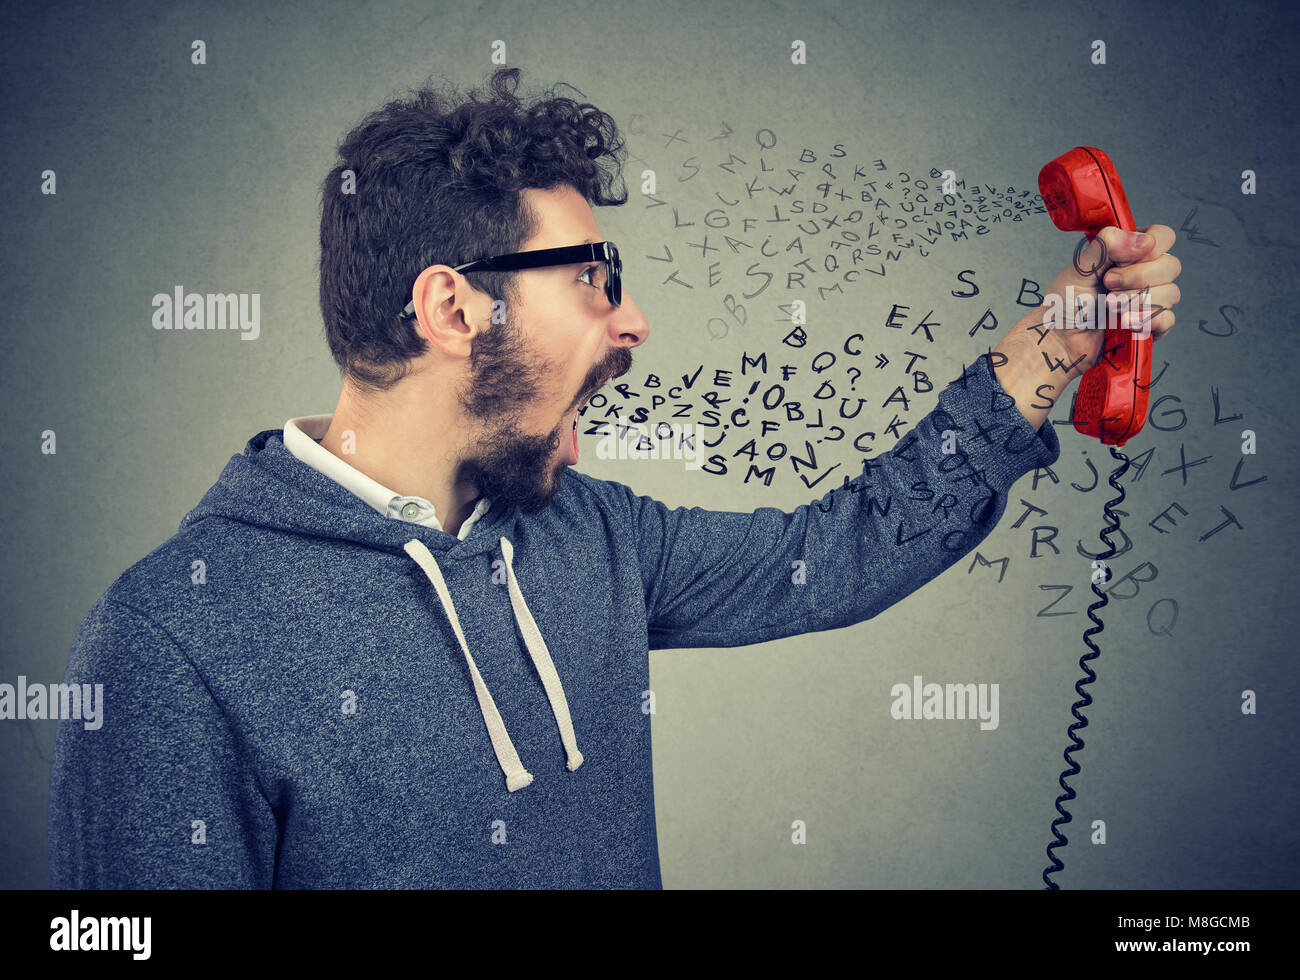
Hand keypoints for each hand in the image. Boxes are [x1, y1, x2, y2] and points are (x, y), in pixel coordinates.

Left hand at [1037, 224, 1181, 381]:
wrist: (1058, 339)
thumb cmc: (1065, 302)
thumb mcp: (1080, 268)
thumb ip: (1108, 246)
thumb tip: (1145, 240)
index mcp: (1129, 253)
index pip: (1162, 237)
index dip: (1153, 246)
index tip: (1123, 260)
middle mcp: (1144, 273)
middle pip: (1171, 266)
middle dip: (1138, 277)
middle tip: (1108, 285)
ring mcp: (1149, 300)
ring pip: (1171, 293)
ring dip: (1138, 300)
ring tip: (1109, 307)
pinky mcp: (1149, 326)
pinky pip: (1167, 320)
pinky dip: (1148, 320)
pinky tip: (1126, 323)